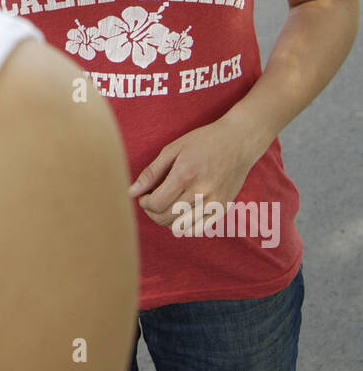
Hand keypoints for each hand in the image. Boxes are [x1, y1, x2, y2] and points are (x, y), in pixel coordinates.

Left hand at [127, 117, 258, 230]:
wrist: (239, 141)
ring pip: (180, 227)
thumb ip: (151, 172)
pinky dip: (185, 225)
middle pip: (165, 218)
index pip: (156, 204)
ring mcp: (214, 202)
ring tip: (167, 204)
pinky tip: (182, 211)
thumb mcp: (173, 149)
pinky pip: (197, 229)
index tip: (145, 195)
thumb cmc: (203, 141)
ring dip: (167, 219)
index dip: (145, 203)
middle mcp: (201, 192)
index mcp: (185, 175)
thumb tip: (131, 192)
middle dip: (152, 212)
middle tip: (153, 199)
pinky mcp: (223, 208)